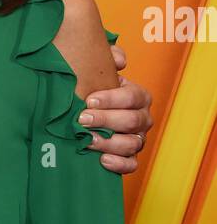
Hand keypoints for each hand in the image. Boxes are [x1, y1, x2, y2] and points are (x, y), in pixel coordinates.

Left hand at [79, 46, 152, 175]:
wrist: (86, 117)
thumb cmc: (93, 92)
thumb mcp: (99, 72)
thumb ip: (109, 58)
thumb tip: (120, 61)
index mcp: (138, 97)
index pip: (132, 97)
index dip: (111, 99)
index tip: (89, 101)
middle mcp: (142, 118)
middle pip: (131, 121)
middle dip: (106, 120)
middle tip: (82, 120)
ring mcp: (137, 139)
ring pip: (131, 144)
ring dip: (108, 142)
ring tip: (87, 140)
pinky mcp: (129, 158)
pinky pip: (131, 165)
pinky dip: (118, 164)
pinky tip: (102, 160)